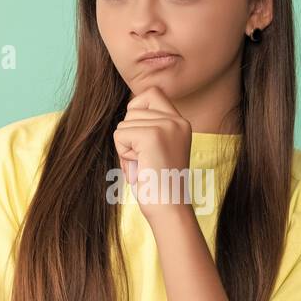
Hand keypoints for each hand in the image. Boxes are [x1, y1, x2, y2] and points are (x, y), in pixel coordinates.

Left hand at [113, 86, 192, 222]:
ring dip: (125, 147)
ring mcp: (166, 126)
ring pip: (124, 123)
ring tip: (143, 165)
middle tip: (144, 159)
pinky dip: (123, 153)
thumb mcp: (157, 147)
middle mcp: (177, 120)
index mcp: (181, 122)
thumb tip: (130, 107)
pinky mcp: (153, 136)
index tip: (141, 139)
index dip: (137, 110)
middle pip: (133, 109)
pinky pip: (120, 134)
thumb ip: (149, 126)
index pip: (151, 93)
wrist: (169, 208)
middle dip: (129, 136)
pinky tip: (139, 167)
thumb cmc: (157, 183)